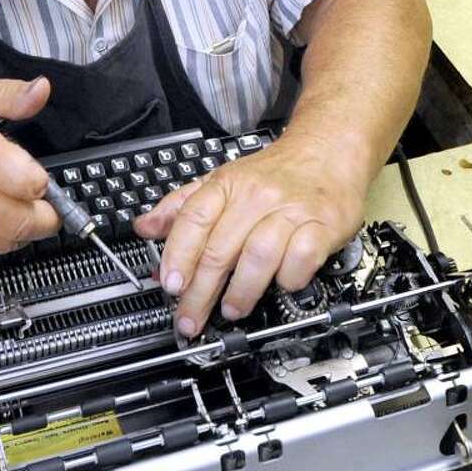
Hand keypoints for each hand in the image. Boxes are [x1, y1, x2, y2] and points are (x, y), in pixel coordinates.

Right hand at [0, 76, 59, 254]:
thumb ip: (9, 94)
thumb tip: (42, 90)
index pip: (27, 182)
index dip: (44, 184)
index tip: (43, 181)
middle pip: (21, 222)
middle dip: (45, 219)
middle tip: (48, 210)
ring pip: (4, 242)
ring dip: (21, 233)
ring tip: (21, 214)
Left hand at [134, 134, 368, 336]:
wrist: (327, 152)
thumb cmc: (274, 174)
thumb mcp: (222, 181)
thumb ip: (182, 207)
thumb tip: (144, 227)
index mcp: (227, 185)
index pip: (194, 219)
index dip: (178, 255)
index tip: (169, 284)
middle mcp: (256, 196)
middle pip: (220, 248)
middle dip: (201, 291)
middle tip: (191, 317)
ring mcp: (290, 211)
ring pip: (258, 255)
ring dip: (241, 291)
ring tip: (232, 309)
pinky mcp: (322, 225)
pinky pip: (301, 257)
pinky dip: (289, 278)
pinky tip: (281, 285)